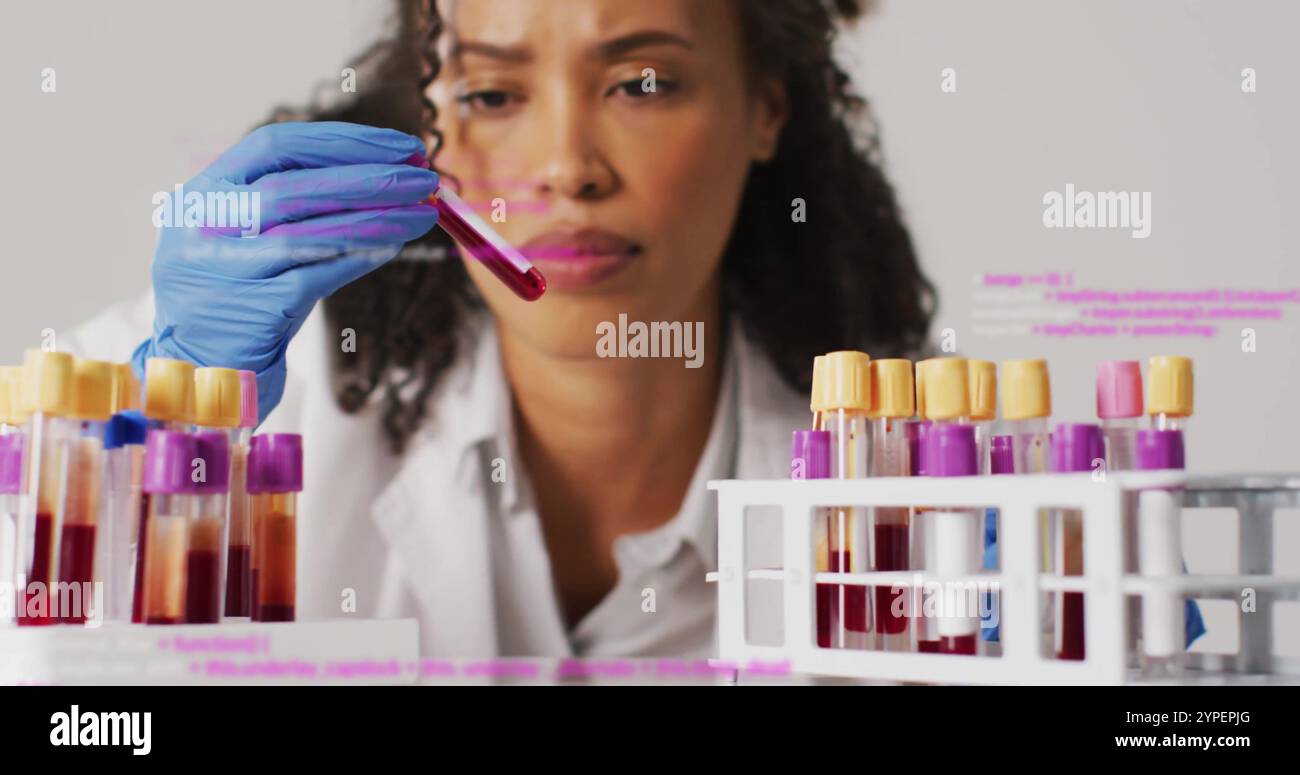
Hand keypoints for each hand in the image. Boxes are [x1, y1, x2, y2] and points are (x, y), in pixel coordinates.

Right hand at [132, 121, 439, 420]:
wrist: (195, 368)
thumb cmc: (235, 291)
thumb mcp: (239, 232)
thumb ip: (286, 199)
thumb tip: (380, 171)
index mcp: (204, 191)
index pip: (277, 146)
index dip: (345, 142)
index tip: (401, 146)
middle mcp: (207, 225)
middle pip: (297, 187)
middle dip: (370, 178)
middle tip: (425, 178)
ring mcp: (228, 268)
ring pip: (312, 233)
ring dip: (378, 219)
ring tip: (424, 212)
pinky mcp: (256, 310)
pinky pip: (319, 277)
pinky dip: (360, 257)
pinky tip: (393, 245)